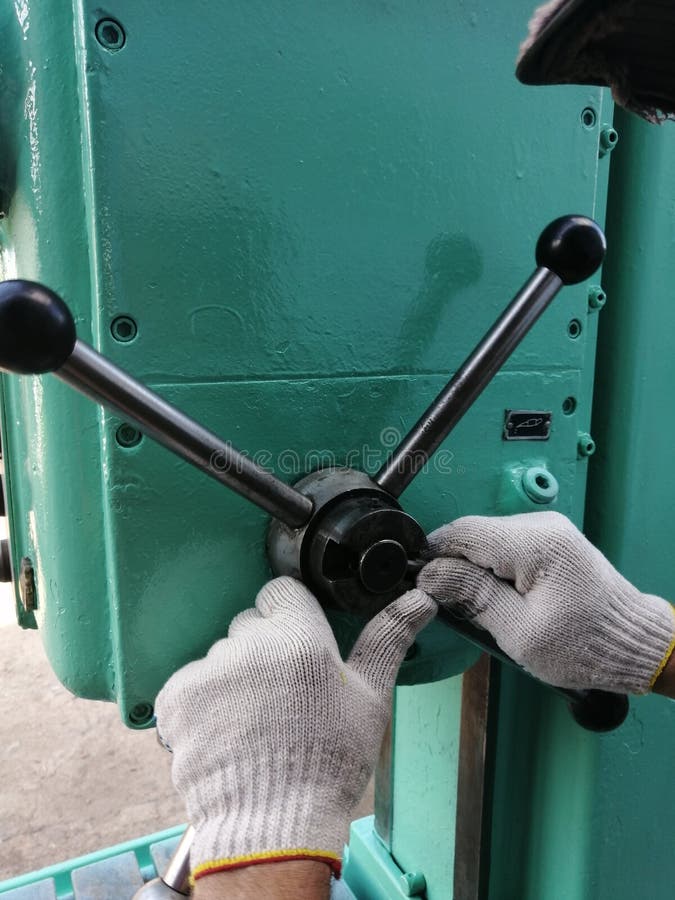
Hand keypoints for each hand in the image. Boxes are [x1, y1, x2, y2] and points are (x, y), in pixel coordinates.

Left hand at [155, 576, 434, 884]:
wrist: (274, 823)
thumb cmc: (330, 761)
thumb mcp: (371, 697)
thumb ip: (388, 638)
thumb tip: (419, 600)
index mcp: (299, 636)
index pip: (280, 592)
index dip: (290, 618)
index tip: (298, 648)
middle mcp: (250, 643)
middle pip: (250, 625)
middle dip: (263, 650)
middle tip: (281, 694)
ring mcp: (209, 669)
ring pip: (220, 656)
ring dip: (232, 679)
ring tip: (252, 722)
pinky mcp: (177, 697)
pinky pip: (188, 685)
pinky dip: (200, 705)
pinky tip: (223, 734)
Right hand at [418, 512, 674, 694]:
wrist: (630, 644)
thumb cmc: (583, 645)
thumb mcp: (517, 630)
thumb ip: (471, 596)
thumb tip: (430, 574)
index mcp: (535, 543)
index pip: (462, 532)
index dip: (434, 556)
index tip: (422, 584)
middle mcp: (541, 525)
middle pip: (473, 535)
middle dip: (455, 567)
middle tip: (454, 606)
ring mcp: (547, 530)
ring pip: (486, 541)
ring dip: (475, 570)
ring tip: (483, 608)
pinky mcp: (549, 541)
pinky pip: (504, 547)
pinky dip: (493, 570)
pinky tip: (501, 599)